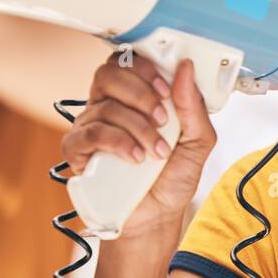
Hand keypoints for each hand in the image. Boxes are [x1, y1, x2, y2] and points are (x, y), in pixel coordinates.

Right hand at [62, 53, 217, 232]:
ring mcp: (91, 127)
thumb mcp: (198, 141)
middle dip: (141, 94)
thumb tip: (186, 69)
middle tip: (162, 118)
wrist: (158, 215)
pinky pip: (90, 133)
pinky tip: (135, 158)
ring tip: (156, 151)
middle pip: (109, 74)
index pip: (128, 62)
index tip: (167, 90)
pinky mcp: (78, 151)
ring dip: (138, 127)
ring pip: (106, 106)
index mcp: (136, 98)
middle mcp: (110, 106)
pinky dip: (118, 142)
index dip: (145, 68)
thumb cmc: (173, 176)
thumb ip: (193, 106)